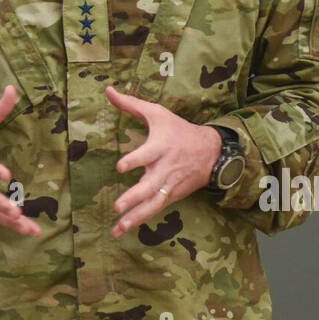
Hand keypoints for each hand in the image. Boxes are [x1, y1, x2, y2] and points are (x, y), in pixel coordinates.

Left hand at [105, 85, 222, 238]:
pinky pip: (156, 209)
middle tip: (117, 207)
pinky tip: (126, 229)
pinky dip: (142, 220)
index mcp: (161, 146)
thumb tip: (107, 90)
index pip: (147, 154)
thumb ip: (130, 104)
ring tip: (118, 229)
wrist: (211, 151)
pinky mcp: (172, 196)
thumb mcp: (157, 113)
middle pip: (150, 185)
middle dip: (134, 198)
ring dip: (135, 217)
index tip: (120, 167)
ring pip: (153, 203)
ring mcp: (170, 185)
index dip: (135, 160)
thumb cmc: (178, 130)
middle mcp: (165, 168)